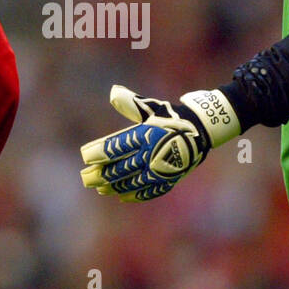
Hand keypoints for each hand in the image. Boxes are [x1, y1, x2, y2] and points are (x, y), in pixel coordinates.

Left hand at [79, 85, 237, 200]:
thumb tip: (113, 92)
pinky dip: (135, 195)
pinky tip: (122, 197)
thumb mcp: (152, 107)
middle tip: (85, 178)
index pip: (115, 146)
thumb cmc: (173, 116)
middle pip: (119, 168)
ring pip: (131, 182)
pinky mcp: (169, 178)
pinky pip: (149, 191)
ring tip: (100, 189)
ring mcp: (160, 169)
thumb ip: (131, 103)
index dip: (98, 152)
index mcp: (145, 135)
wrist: (202, 130)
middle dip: (100, 174)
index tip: (85, 156)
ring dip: (114, 186)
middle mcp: (151, 154)